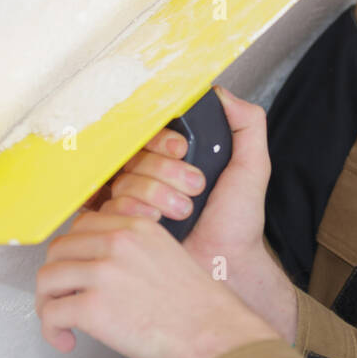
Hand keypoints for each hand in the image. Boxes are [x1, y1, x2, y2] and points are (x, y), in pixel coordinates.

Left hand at [35, 210, 278, 357]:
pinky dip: (52, 331)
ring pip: (47, 278)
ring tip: (61, 320)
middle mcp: (118, 244)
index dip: (74, 250)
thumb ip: (135, 253)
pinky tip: (67, 340)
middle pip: (59, 248)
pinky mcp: (93, 307)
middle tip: (63, 296)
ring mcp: (103, 273)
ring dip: (48, 303)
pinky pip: (51, 314)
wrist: (213, 336)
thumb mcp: (171, 258)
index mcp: (140, 228)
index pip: (83, 225)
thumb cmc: (201, 309)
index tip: (75, 268)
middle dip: (57, 276)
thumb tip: (102, 267)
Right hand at [92, 85, 297, 339]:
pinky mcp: (115, 227)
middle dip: (165, 171)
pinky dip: (134, 212)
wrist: (227, 265)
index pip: (148, 131)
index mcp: (173, 157)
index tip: (183, 148)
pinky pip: (105, 208)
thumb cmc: (237, 222)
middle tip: (195, 189)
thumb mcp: (251, 166)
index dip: (161, 138)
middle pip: (131, 154)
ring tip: (183, 212)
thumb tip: (221, 92)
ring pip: (120, 180)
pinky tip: (157, 224)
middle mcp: (147, 175)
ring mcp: (129, 200)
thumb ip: (247, 124)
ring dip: (154, 195)